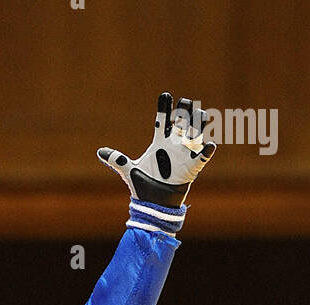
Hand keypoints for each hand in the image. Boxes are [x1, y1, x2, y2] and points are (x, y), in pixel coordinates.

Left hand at [98, 93, 216, 207]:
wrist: (153, 204)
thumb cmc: (143, 185)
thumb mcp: (129, 170)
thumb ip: (116, 159)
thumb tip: (99, 152)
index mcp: (160, 141)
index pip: (164, 119)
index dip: (165, 107)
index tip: (165, 95)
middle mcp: (174, 144)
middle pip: (182, 121)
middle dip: (184, 111)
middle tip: (185, 103)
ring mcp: (184, 154)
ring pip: (195, 133)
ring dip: (198, 124)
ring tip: (200, 114)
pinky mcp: (192, 167)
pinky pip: (202, 157)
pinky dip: (206, 151)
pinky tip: (209, 145)